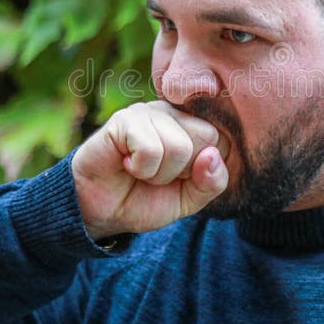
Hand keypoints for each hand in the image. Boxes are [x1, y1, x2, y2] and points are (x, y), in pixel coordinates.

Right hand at [71, 101, 229, 239]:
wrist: (99, 211)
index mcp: (194, 126)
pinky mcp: (125, 119)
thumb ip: (212, 183)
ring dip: (159, 174)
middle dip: (184, 171)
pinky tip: (126, 164)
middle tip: (158, 175)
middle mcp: (174, 113)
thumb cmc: (144, 199)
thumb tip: (212, 157)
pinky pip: (151, 148)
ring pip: (179, 146)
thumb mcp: (188, 200)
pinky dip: (141, 168)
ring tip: (140, 171)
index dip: (203, 170)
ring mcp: (150, 112)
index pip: (224, 142)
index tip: (180, 178)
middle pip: (207, 138)